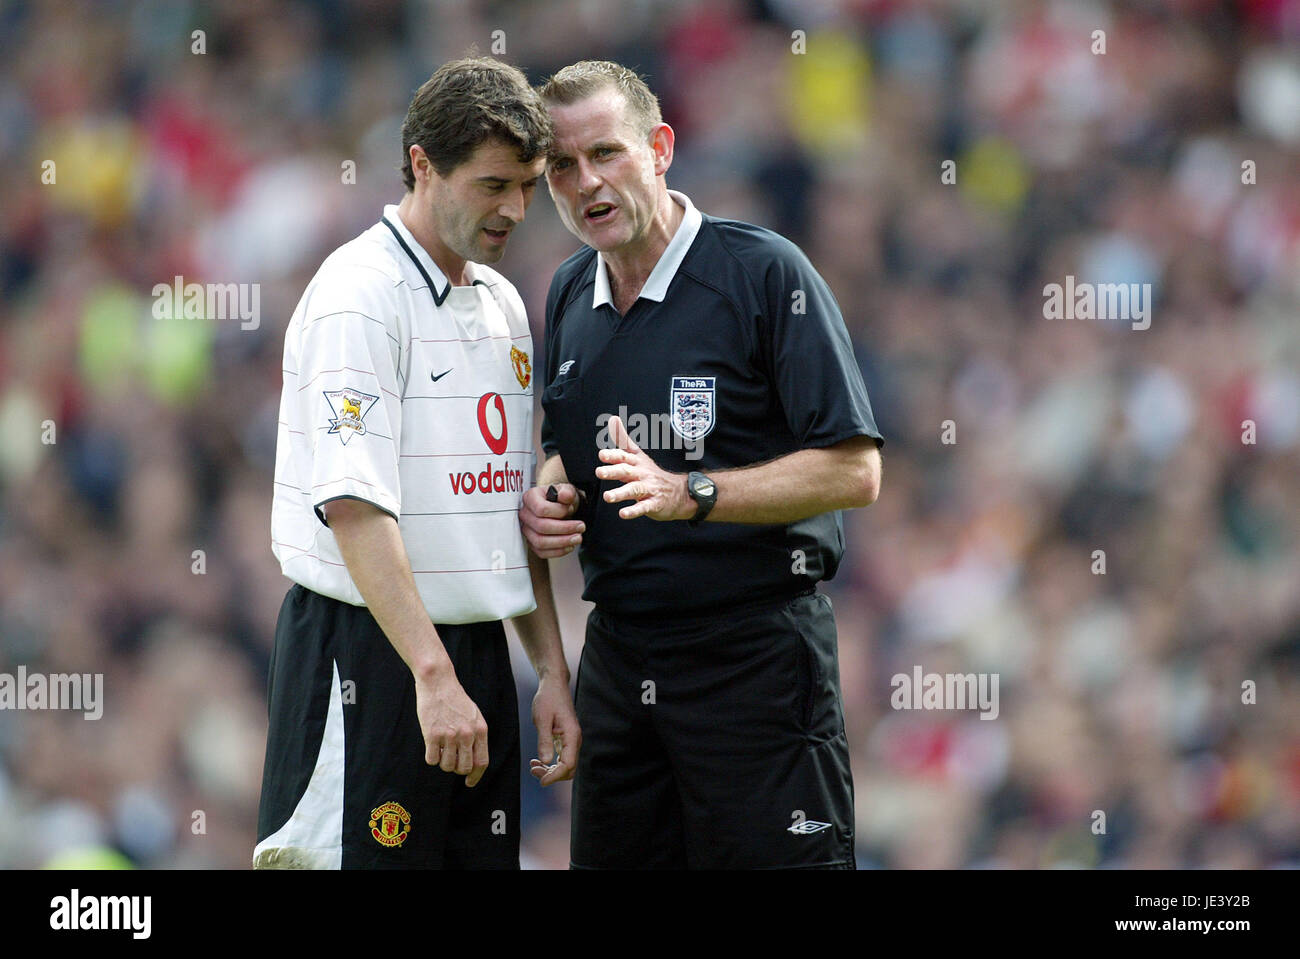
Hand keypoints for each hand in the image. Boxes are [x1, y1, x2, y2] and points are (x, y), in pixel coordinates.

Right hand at [414, 671, 489, 786]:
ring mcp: (449, 735)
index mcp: (480, 730)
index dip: (476, 776)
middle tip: (451, 759)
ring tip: (441, 748)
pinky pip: (432, 760)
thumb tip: (474, 762)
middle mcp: (467, 734)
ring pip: (447, 766)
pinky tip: (431, 745)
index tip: (469, 782)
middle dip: (457, 769)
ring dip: (443, 762)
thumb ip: (476, 736)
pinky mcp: (432, 735)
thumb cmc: (455, 699)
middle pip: (464, 768)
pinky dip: (431, 757)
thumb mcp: (473, 716)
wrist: (438, 682)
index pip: (482, 762)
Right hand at [520, 484, 584, 557]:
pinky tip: (569, 546)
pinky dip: (558, 551)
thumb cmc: (561, 499)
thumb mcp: (566, 491)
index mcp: (530, 498)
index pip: (541, 509)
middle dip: (564, 529)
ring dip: (562, 542)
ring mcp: (527, 530)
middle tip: (580, 527)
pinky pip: (542, 552)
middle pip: (541, 527)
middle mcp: (525, 514)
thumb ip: (566, 492)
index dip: (559, 512)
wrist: (561, 508)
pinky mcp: (532, 543)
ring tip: (577, 538)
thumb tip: (565, 496)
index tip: (570, 510)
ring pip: (540, 542)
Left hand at [528, 674, 580, 785]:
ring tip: (533, 768)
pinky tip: (537, 762)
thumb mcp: (542, 719)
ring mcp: (570, 740)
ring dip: (550, 770)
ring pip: (565, 765)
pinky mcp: (565, 739)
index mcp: (572, 735)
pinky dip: (550, 763)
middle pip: (569, 769)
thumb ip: (544, 740)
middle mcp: (574, 740)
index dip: (555, 776)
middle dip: (553, 775)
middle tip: (534, 772)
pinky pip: (561, 758)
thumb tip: (545, 761)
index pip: (568, 764)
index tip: (541, 781)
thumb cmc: (548, 699)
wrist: (554, 685)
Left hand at [596, 415, 692, 520]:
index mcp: (637, 462)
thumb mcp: (638, 455)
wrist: (679, 493)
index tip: (602, 455)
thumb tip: (612, 419)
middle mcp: (642, 474)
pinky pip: (643, 507)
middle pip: (627, 471)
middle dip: (613, 471)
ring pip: (634, 490)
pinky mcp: (654, 504)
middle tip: (599, 472)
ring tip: (607, 497)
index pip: (625, 456)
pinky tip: (623, 514)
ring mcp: (649, 489)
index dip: (613, 455)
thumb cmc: (651, 474)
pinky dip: (634, 511)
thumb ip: (623, 439)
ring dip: (621, 493)